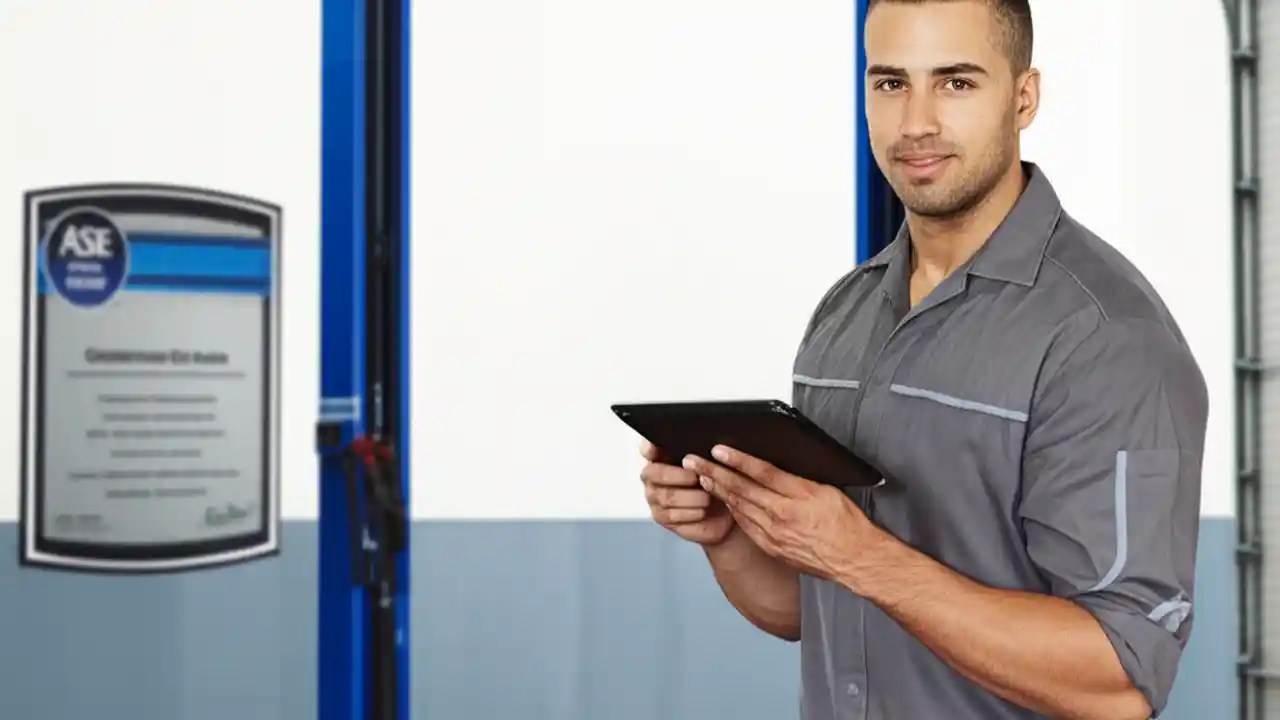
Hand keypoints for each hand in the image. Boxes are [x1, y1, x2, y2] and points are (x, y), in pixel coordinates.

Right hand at [639, 440, 735, 545]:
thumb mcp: (710, 465)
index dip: (649, 448)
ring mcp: (654, 497)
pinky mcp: (660, 517)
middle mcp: (652, 475)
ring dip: (690, 497)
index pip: (647, 448)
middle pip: (655, 473)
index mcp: (661, 456)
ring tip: (707, 498)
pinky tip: (702, 511)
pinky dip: (690, 513)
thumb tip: (697, 456)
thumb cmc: (711, 482)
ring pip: (666, 496)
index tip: (655, 449)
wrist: (720, 512)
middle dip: (679, 476)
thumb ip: (700, 456)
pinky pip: (671, 515)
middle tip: (697, 478)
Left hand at [686, 444, 870, 582]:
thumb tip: (777, 468)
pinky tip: (723, 501)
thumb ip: (799, 480)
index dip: (737, 459)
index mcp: (800, 496)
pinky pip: (746, 526)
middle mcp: (783, 514)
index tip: (719, 450)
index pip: (762, 472)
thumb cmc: (846, 524)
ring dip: (718, 491)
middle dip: (714, 472)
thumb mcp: (828, 490)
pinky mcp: (772, 547)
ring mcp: (774, 534)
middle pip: (742, 489)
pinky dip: (733, 511)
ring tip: (701, 477)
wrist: (853, 560)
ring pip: (740, 507)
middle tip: (693, 462)